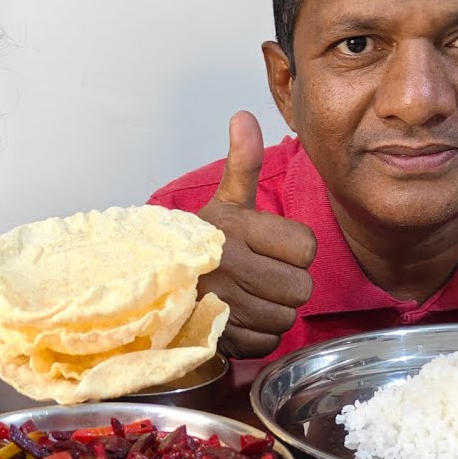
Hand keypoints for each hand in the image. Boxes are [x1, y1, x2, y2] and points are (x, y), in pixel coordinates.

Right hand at [197, 111, 315, 357]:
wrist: (151, 284)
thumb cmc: (197, 243)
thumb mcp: (222, 202)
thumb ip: (241, 163)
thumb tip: (243, 116)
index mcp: (237, 229)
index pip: (306, 248)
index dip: (294, 251)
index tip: (271, 249)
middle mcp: (229, 266)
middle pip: (300, 288)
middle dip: (287, 285)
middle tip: (262, 276)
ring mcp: (224, 305)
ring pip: (286, 317)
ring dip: (273, 311)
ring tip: (249, 297)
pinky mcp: (220, 337)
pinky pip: (267, 342)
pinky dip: (258, 335)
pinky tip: (240, 318)